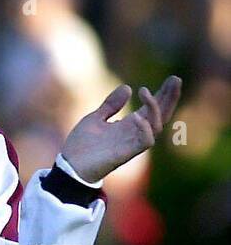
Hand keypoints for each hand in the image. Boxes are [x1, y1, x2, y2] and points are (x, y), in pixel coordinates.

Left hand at [60, 76, 181, 183]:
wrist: (69, 167)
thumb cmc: (81, 146)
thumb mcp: (95, 119)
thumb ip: (111, 105)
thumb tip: (128, 87)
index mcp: (128, 125)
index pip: (152, 108)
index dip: (163, 94)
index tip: (172, 78)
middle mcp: (134, 133)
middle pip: (161, 115)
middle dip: (170, 97)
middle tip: (175, 79)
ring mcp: (132, 144)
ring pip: (157, 126)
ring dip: (155, 108)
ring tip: (145, 92)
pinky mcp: (126, 154)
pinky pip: (146, 141)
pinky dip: (145, 128)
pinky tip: (137, 115)